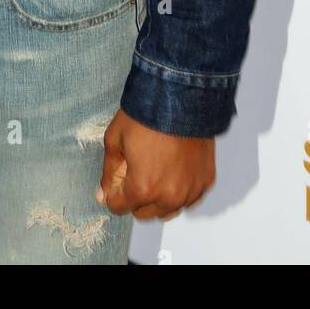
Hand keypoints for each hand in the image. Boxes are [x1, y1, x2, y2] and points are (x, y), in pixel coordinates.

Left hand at [96, 108, 215, 218]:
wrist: (182, 95)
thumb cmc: (147, 114)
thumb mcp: (115, 139)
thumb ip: (109, 172)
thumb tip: (103, 194)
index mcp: (143, 188)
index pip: (119, 207)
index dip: (114, 192)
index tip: (118, 177)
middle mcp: (169, 196)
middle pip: (143, 213)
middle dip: (135, 197)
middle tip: (136, 170)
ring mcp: (190, 191)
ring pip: (167, 210)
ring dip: (158, 197)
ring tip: (156, 168)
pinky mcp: (206, 181)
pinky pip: (188, 198)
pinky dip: (179, 190)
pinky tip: (173, 168)